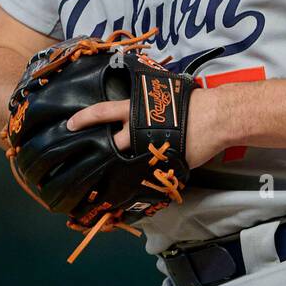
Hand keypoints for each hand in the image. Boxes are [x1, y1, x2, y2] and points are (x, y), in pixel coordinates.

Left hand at [67, 87, 224, 168]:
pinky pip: (146, 175)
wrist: (216, 117)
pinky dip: (137, 183)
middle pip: (108, 144)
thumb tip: (138, 104)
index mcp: (136, 110)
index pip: (103, 112)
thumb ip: (147, 102)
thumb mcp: (163, 93)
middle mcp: (137, 130)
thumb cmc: (193, 102)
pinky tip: (130, 192)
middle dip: (91, 153)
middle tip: (75, 162)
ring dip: (112, 172)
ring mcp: (148, 149)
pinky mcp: (162, 164)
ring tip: (98, 183)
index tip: (69, 125)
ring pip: (124, 163)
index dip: (84, 119)